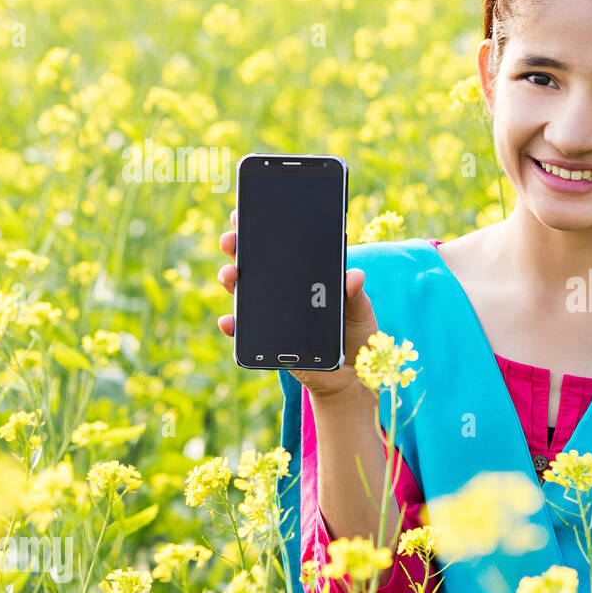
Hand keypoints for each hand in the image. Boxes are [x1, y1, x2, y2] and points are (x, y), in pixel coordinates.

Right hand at [217, 208, 380, 407]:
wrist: (354, 378)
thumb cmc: (358, 338)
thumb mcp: (361, 312)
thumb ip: (355, 294)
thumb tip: (353, 275)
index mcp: (308, 278)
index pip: (282, 249)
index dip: (264, 229)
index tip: (245, 213)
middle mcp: (284, 293)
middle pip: (255, 265)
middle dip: (238, 248)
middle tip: (230, 239)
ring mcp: (272, 316)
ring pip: (244, 293)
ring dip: (232, 280)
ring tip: (230, 274)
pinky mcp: (268, 342)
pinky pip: (244, 332)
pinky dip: (234, 325)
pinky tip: (230, 319)